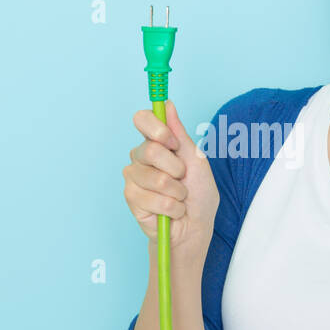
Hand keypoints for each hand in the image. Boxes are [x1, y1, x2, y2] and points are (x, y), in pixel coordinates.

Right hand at [122, 100, 219, 253]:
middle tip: (182, 178)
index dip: (158, 129)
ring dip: (177, 192)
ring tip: (178, 197)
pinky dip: (171, 207)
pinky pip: (154, 199)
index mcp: (155, 142)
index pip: (142, 119)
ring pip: (155, 178)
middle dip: (176, 168)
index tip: (173, 143)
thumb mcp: (195, 159)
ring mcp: (133, 177)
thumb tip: (168, 103)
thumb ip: (179, 133)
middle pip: (150, 150)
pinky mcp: (131, 198)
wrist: (195, 226)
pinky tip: (171, 211)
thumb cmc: (198, 193)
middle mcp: (140, 156)